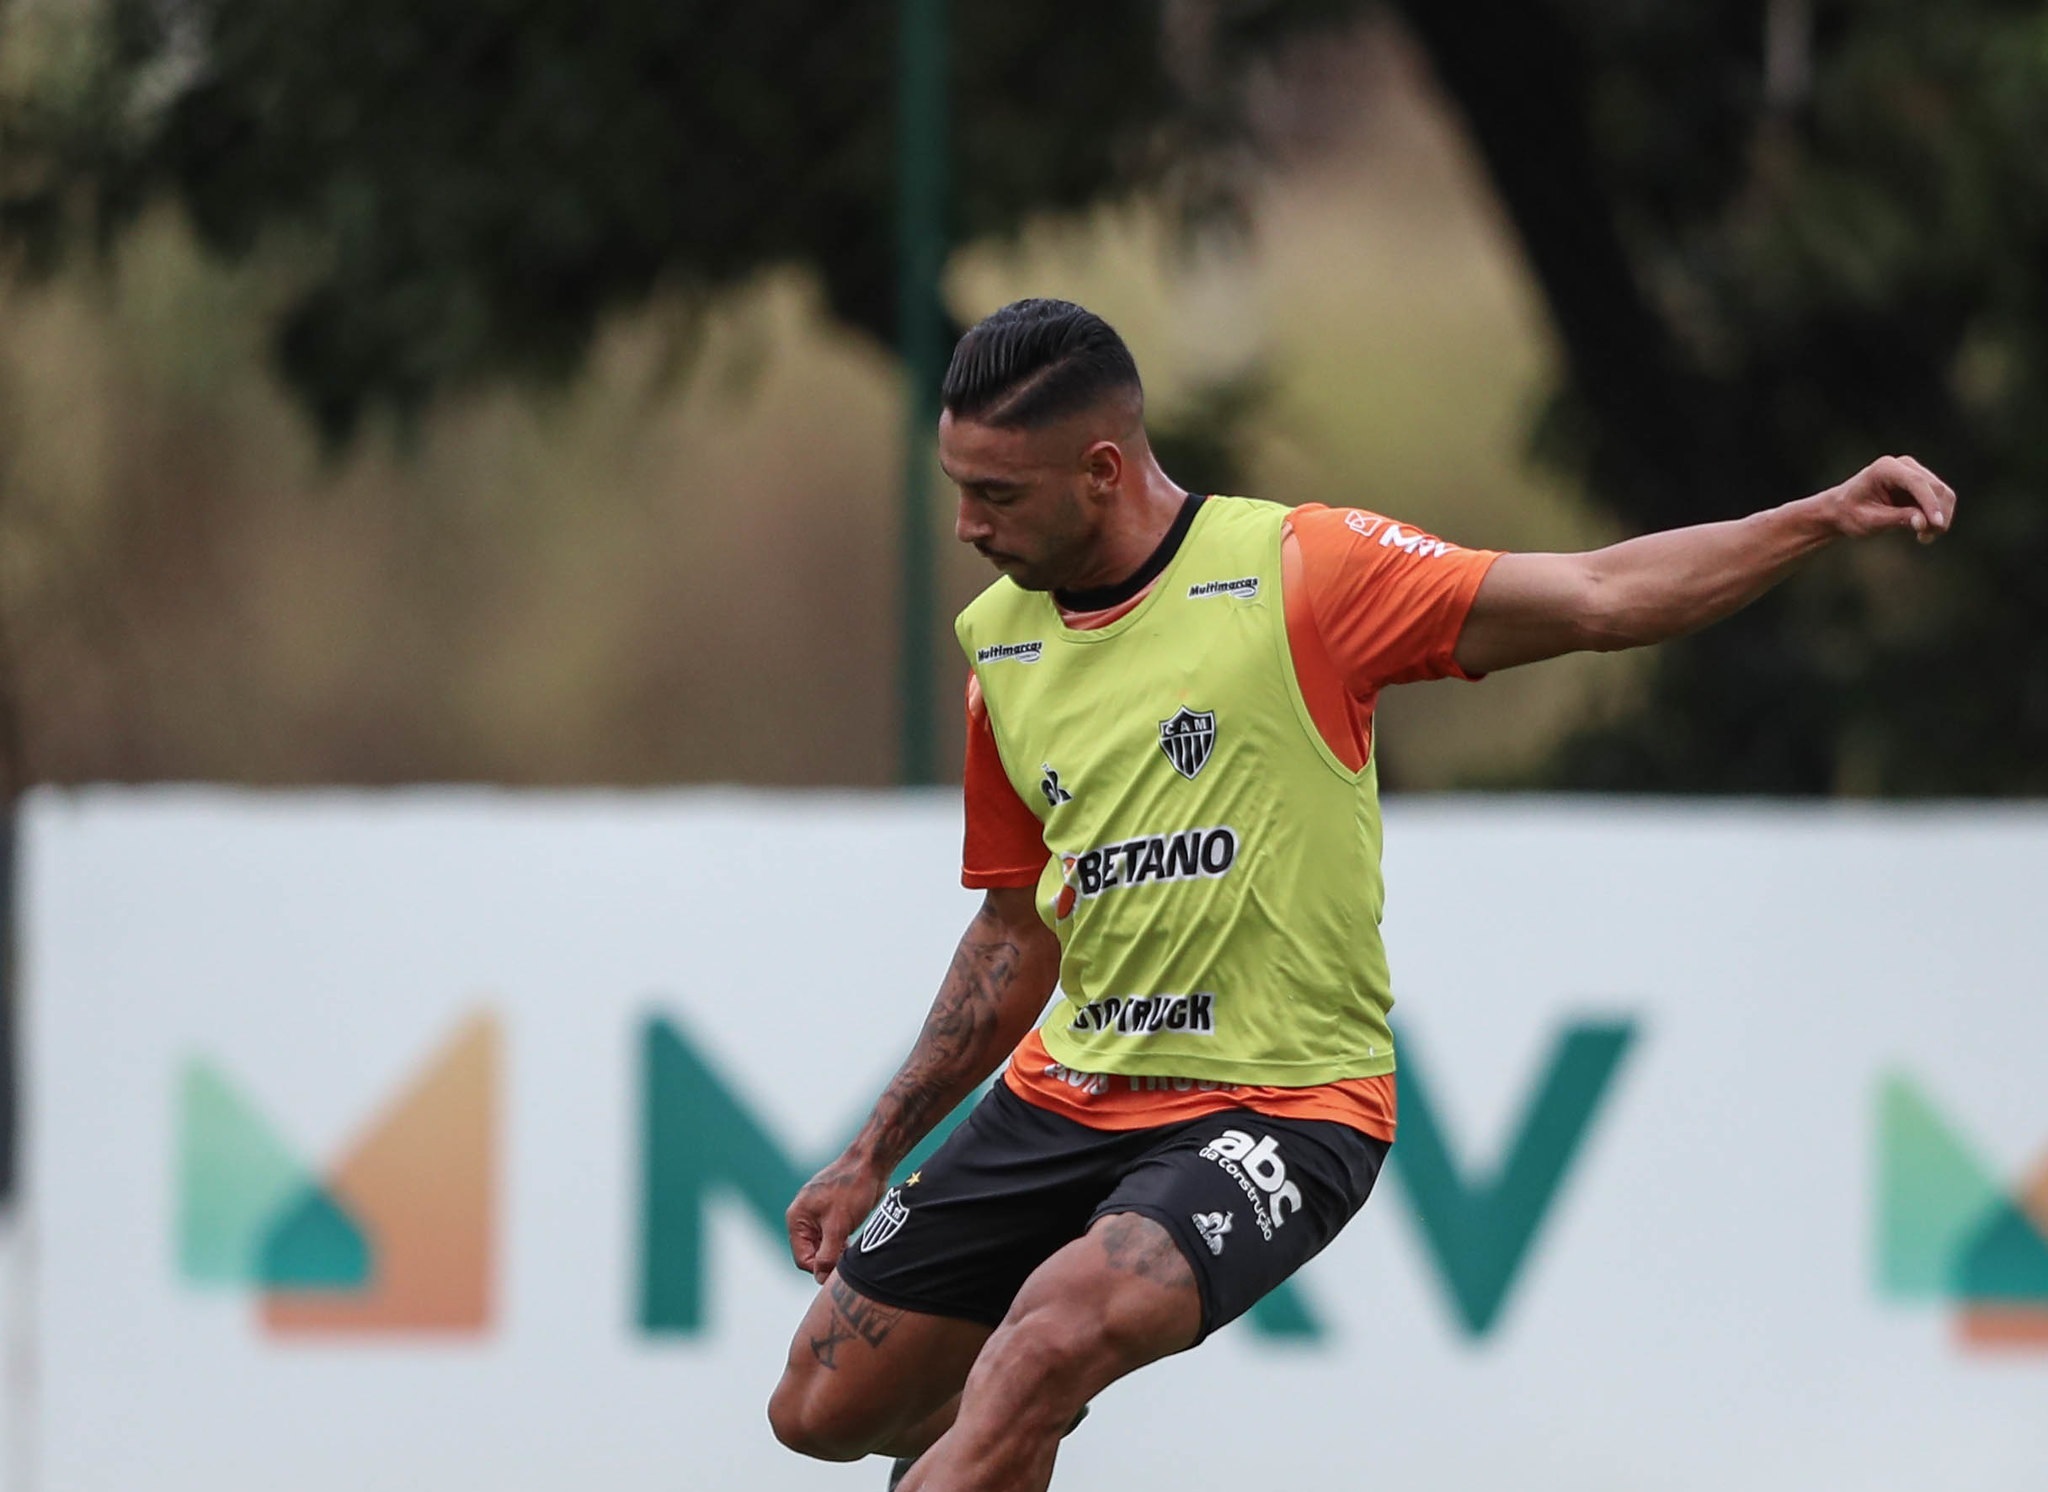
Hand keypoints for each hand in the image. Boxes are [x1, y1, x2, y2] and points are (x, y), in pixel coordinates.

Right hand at [786, 1153, 888, 1283]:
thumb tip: (820, 1279)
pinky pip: (832, 1238)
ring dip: (836, 1253)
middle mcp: (804, 1217)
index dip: (819, 1269)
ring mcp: (818, 1215)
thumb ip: (827, 1255)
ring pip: (823, 1247)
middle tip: (848, 1262)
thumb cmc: (852, 1190)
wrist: (871, 1164)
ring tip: (852, 1252)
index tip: (839, 1271)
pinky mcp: (832, 1214)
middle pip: (812, 1253)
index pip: (802, 1258)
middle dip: (828, 1260)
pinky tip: (853, 1245)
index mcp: (797, 1218)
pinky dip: (841, 1245)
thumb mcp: (838, 1227)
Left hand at [1825, 455, 1956, 544]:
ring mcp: (1914, 472)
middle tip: (1926, 538)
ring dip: (1940, 517)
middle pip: (1935, 487)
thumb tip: (1923, 521)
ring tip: (1924, 537)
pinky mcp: (1921, 485)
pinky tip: (1923, 532)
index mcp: (1885, 468)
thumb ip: (1896, 519)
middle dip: (1937, 514)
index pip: (1917, 482)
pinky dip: (1937, 517)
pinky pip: (1939, 500)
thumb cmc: (1850, 514)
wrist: (1841, 510)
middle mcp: (1903, 465)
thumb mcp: (1869, 520)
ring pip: (1943, 494)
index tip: (1936, 525)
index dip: (1930, 503)